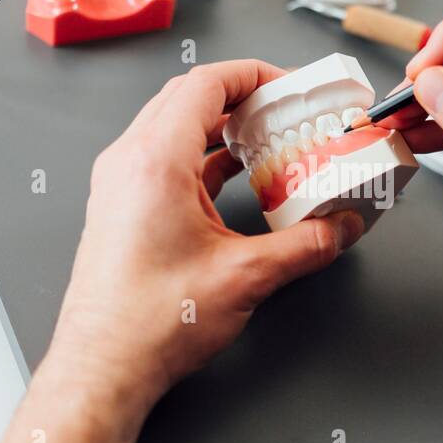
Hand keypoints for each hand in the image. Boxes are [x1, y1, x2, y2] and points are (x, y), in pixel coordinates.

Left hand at [48, 60, 364, 416]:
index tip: (288, 85)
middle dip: (242, 97)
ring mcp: (120, 185)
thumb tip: (340, 227)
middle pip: (188, 98)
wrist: (103, 367)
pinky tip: (236, 179)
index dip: (253, 75)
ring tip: (267, 142)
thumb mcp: (245, 277)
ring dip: (222, 128)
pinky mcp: (122, 209)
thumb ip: (305, 245)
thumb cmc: (148, 323)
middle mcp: (129, 163)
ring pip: (174, 128)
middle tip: (285, 109)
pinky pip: (165, 161)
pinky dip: (203, 159)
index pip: (206, 84)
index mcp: (154, 161)